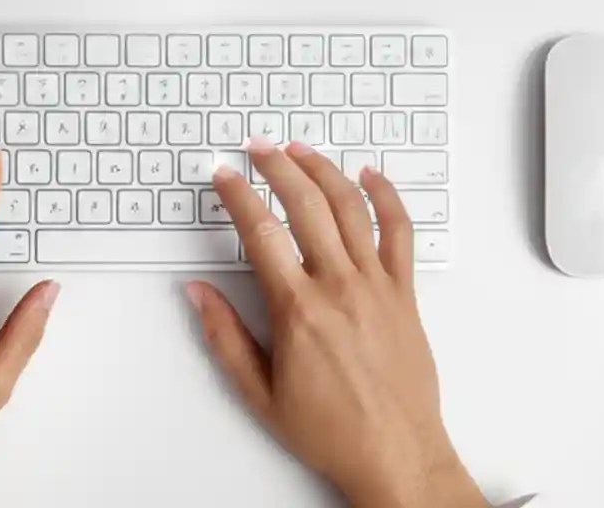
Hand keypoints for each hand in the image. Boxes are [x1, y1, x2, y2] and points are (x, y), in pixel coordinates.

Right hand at [188, 138, 485, 507]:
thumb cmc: (332, 430)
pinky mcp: (405, 294)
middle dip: (277, 167)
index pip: (260, 232)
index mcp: (298, 310)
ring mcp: (377, 286)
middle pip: (306, 205)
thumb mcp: (259, 392)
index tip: (224, 176)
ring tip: (302, 150)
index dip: (237, 195)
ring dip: (324, 171)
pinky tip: (372, 177)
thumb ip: (225, 336)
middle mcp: (339, 288)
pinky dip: (387, 198)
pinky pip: (400, 233)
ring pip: (351, 208)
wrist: (396, 454)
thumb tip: (198, 294)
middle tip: (259, 148)